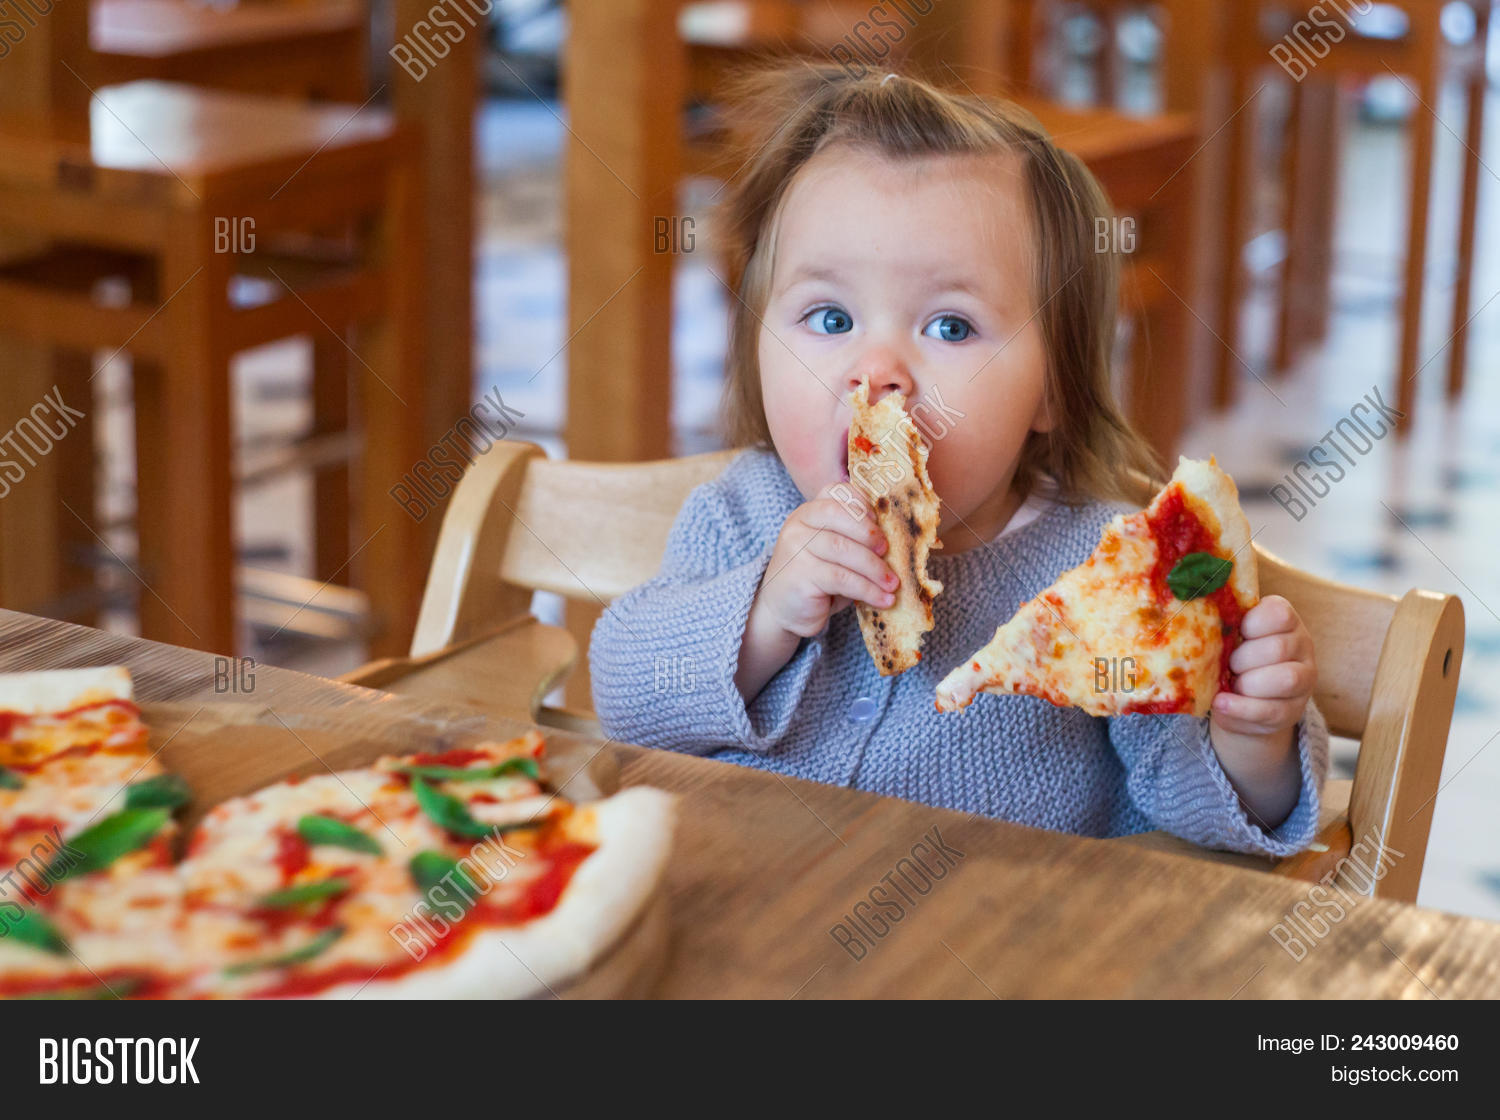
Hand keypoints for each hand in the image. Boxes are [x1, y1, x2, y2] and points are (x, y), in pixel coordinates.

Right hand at [756, 484, 896, 637]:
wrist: (783, 612)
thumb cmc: (818, 580)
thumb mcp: (835, 553)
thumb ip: (855, 539)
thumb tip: (896, 538)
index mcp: (808, 512)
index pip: (836, 492)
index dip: (862, 504)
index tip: (881, 523)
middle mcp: (798, 524)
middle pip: (840, 516)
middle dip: (870, 534)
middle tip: (888, 552)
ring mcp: (796, 549)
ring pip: (843, 549)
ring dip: (875, 568)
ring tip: (892, 584)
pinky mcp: (800, 576)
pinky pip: (842, 578)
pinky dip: (867, 590)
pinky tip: (882, 600)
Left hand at [1208, 595, 1316, 828]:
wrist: (1243, 701)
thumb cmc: (1231, 656)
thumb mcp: (1228, 635)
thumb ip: (1218, 622)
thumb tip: (1176, 605)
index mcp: (1284, 619)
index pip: (1279, 613)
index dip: (1251, 624)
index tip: (1235, 633)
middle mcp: (1301, 645)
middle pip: (1278, 648)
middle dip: (1243, 659)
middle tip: (1227, 664)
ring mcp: (1303, 679)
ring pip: (1284, 679)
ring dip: (1248, 684)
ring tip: (1229, 684)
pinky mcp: (1294, 710)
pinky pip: (1272, 710)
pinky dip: (1242, 709)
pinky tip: (1221, 704)